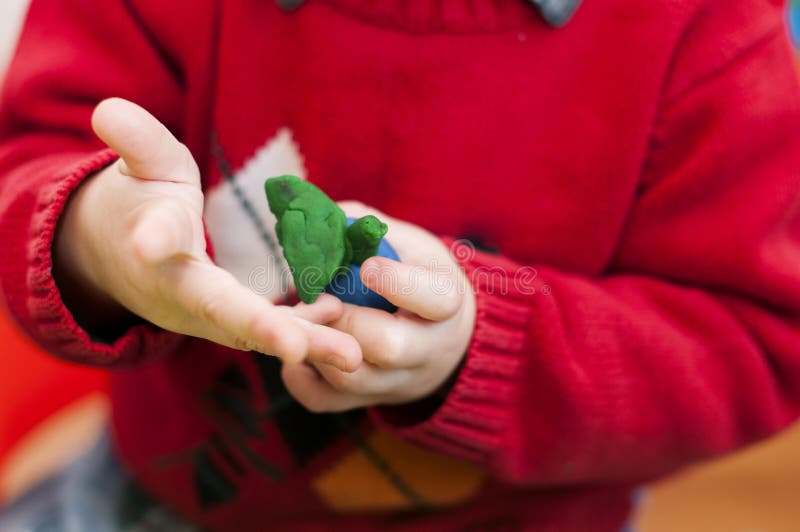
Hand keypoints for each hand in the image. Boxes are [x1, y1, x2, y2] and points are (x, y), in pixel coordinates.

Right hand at [53, 98, 360, 370]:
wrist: (121, 255)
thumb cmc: (142, 201)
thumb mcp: (144, 166)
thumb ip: (137, 141)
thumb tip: (111, 109)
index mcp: (152, 245)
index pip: (154, 237)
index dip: (154, 236)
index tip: (147, 242)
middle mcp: (180, 291)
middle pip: (218, 310)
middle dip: (259, 327)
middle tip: (297, 348)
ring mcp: (207, 315)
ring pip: (254, 334)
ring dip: (303, 343)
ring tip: (351, 355)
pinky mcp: (232, 321)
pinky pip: (271, 331)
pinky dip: (307, 332)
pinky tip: (345, 326)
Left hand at [281, 202, 475, 411]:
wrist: (443, 336)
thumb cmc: (420, 276)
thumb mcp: (410, 244)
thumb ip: (367, 226)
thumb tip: (317, 216)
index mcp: (447, 303)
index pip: (435, 299)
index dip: (399, 284)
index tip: (368, 267)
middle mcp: (429, 349)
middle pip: (389, 347)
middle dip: (347, 320)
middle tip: (324, 299)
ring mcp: (399, 382)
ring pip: (352, 378)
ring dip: (317, 345)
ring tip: (304, 317)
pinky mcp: (368, 400)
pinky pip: (325, 401)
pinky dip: (300, 377)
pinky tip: (296, 349)